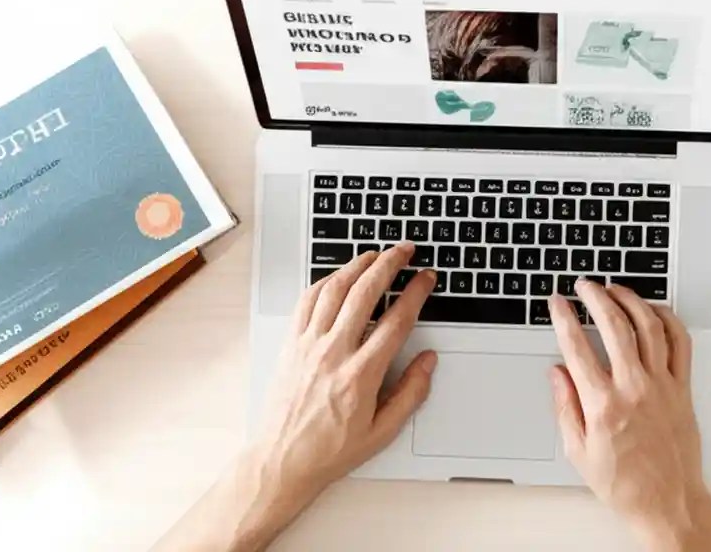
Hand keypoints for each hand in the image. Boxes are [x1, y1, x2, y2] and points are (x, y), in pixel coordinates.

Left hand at [155, 244, 437, 550]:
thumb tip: (428, 361)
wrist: (282, 460)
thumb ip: (411, 393)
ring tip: (375, 254)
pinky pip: (307, 301)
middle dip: (389, 264)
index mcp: (361, 376)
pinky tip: (339, 276)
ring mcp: (308, 345)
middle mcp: (333, 353)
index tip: (426, 278)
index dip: (416, 293)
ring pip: (334, 289)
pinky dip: (326, 281)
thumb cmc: (330, 450)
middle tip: (405, 250)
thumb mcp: (382, 431)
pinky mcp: (291, 344)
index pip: (396, 320)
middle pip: (365, 292)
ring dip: (357, 265)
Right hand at [549, 281, 710, 551]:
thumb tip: (557, 372)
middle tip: (584, 285)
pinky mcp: (683, 388)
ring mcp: (662, 386)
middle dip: (596, 297)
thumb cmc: (623, 483)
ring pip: (649, 326)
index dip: (564, 318)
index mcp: (603, 405)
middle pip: (615, 326)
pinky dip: (667, 319)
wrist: (667, 502)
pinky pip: (680, 343)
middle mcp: (634, 389)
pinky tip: (653, 310)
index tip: (557, 302)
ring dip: (630, 300)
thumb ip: (565, 407)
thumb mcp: (578, 451)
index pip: (577, 347)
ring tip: (614, 288)